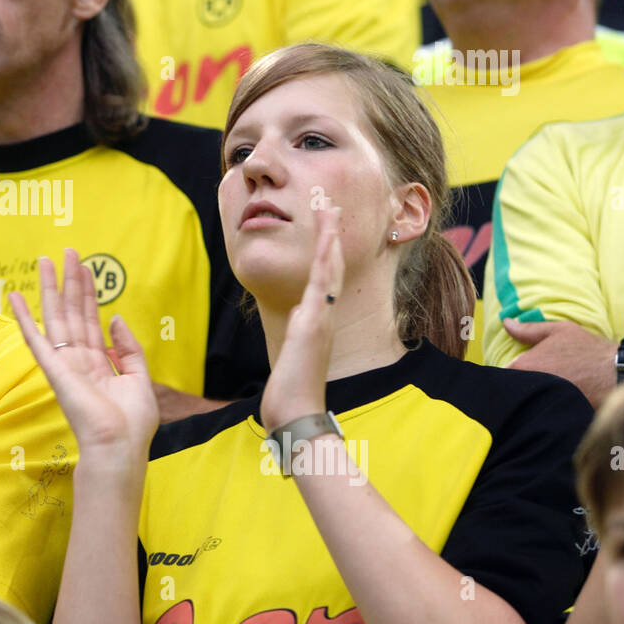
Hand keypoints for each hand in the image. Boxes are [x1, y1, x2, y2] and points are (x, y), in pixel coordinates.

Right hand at [9, 249, 157, 463]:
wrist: (119, 446)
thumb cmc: (132, 422)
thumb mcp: (140, 378)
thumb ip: (128, 348)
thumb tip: (115, 317)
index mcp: (98, 363)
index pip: (91, 319)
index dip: (89, 293)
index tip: (87, 267)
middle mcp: (78, 359)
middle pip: (72, 312)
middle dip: (70, 281)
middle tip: (68, 251)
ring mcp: (64, 363)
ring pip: (55, 317)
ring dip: (50, 288)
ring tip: (44, 260)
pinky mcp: (53, 369)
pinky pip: (35, 339)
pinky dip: (23, 317)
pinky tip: (14, 297)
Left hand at [260, 203, 343, 432]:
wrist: (296, 416)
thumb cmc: (292, 395)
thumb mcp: (293, 359)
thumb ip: (299, 338)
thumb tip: (297, 322)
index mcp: (317, 325)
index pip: (324, 284)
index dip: (326, 256)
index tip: (324, 233)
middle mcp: (323, 319)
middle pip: (330, 269)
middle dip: (330, 238)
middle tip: (330, 208)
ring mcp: (321, 319)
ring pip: (329, 270)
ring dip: (329, 238)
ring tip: (329, 209)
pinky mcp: (314, 323)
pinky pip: (322, 284)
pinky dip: (326, 259)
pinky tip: (327, 237)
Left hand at [504, 318, 614, 406]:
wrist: (618, 373)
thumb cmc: (587, 350)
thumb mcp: (558, 331)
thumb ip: (528, 329)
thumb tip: (505, 322)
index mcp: (523, 365)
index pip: (496, 375)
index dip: (498, 376)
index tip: (501, 375)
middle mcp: (529, 385)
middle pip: (507, 390)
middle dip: (509, 388)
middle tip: (516, 385)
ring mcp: (541, 401)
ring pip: (522, 402)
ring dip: (524, 399)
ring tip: (532, 394)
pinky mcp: (554, 413)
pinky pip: (538, 412)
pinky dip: (538, 410)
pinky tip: (545, 405)